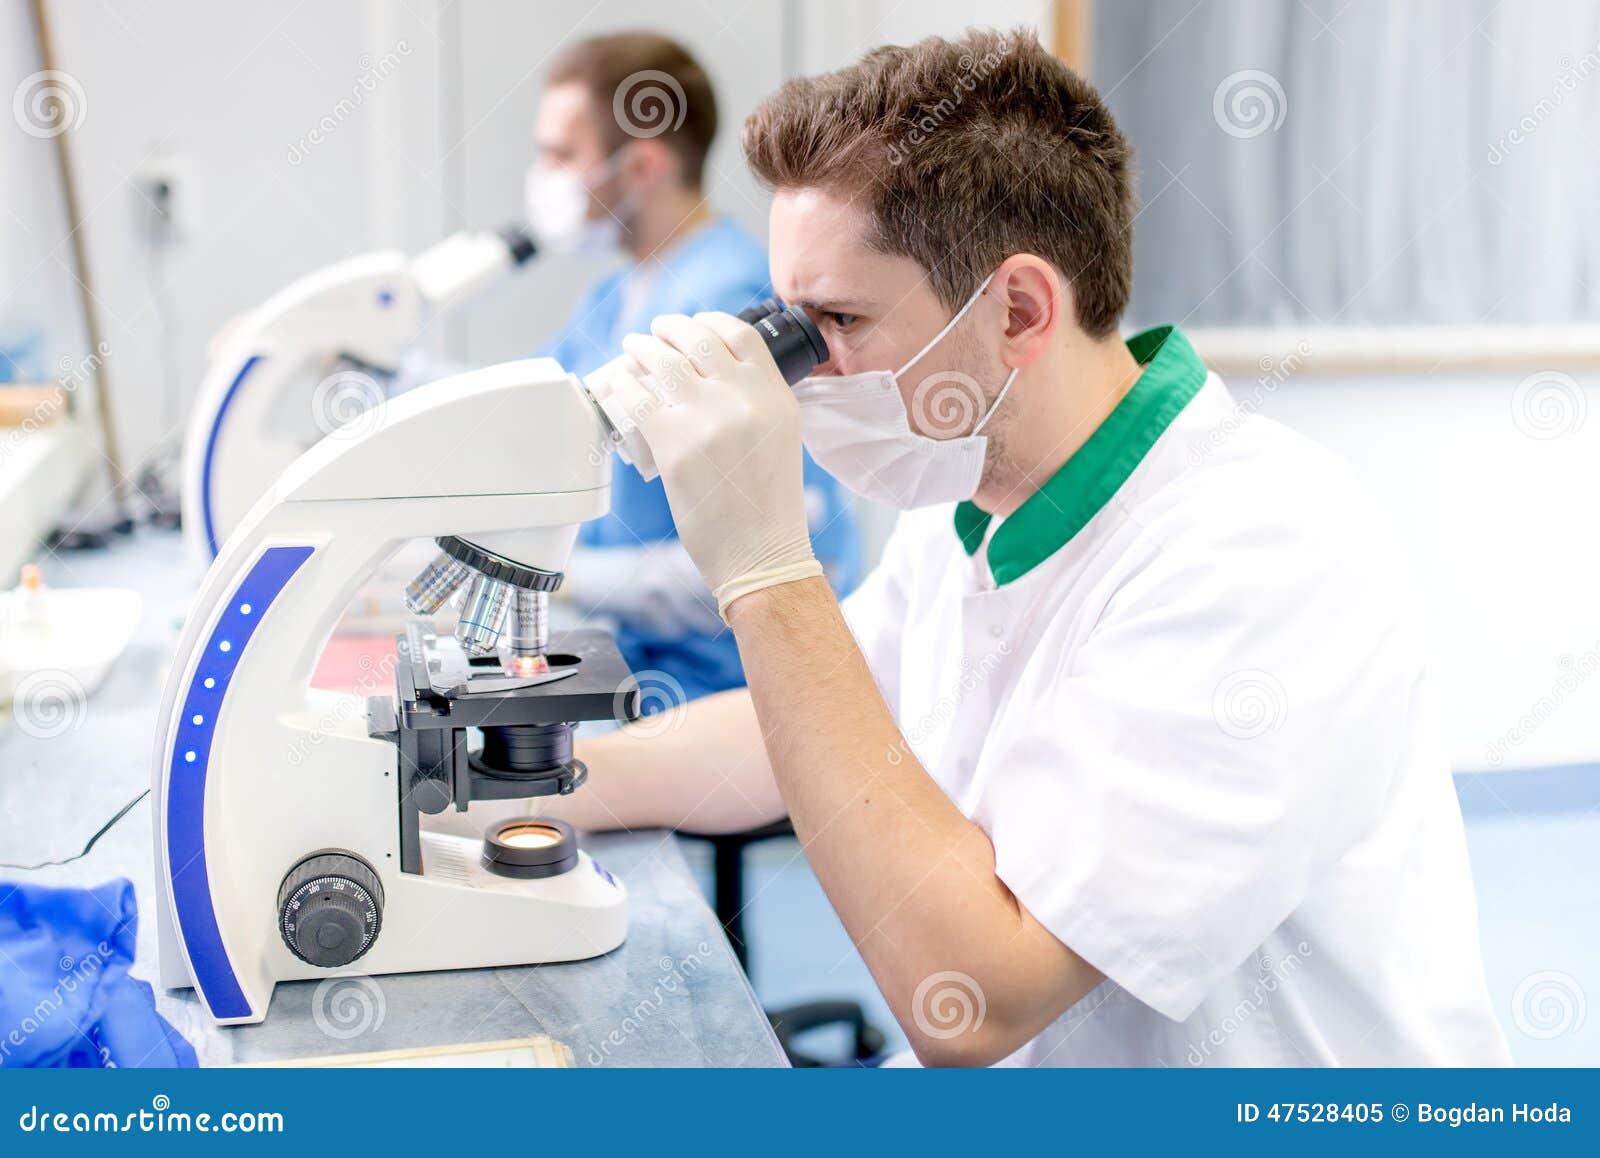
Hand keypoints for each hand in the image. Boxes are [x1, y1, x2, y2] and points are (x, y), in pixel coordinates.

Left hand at [614, 312, 822, 617]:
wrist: (762, 555)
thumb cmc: (769, 509)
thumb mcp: (780, 440)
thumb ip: (756, 405)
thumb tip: (713, 380)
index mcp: (776, 397)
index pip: (741, 335)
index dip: (710, 321)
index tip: (694, 324)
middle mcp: (744, 400)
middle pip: (697, 338)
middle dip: (669, 328)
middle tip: (655, 333)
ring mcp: (707, 419)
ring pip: (662, 361)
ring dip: (641, 348)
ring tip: (632, 348)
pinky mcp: (675, 445)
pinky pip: (638, 397)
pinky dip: (623, 383)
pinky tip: (618, 381)